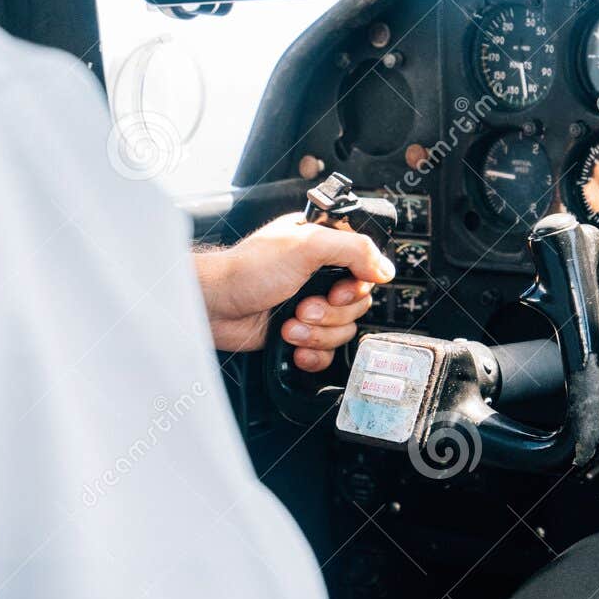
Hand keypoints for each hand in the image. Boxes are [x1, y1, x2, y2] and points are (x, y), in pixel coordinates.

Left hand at [194, 214, 394, 370]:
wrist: (213, 307)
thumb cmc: (247, 271)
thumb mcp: (306, 245)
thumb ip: (354, 249)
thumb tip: (385, 268)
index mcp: (323, 246)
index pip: (365, 268)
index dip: (357, 285)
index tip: (337, 290)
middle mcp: (319, 276)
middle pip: (358, 304)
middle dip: (331, 313)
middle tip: (304, 306)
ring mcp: (310, 306)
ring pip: (344, 331)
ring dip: (317, 334)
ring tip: (290, 325)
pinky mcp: (299, 334)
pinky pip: (327, 352)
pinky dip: (312, 353)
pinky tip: (293, 346)